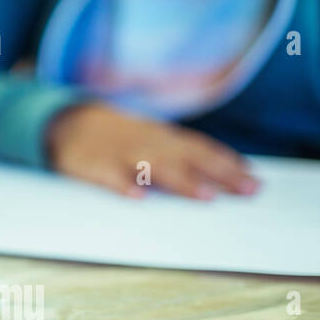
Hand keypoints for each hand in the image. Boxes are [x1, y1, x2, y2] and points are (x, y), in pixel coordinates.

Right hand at [45, 103, 260, 199]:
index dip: (228, 163)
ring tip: (205, 196)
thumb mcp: (150, 137)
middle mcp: (146, 143)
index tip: (255, 180)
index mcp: (161, 137)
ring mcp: (120, 153)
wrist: (64, 122)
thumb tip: (225, 172)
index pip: (200, 148)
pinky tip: (137, 198)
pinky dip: (122, 185)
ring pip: (154, 166)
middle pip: (187, 157)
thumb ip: (182, 152)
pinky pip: (108, 176)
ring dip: (180, 179)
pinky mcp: (93, 165)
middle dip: (219, 173)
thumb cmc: (117, 137)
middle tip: (248, 190)